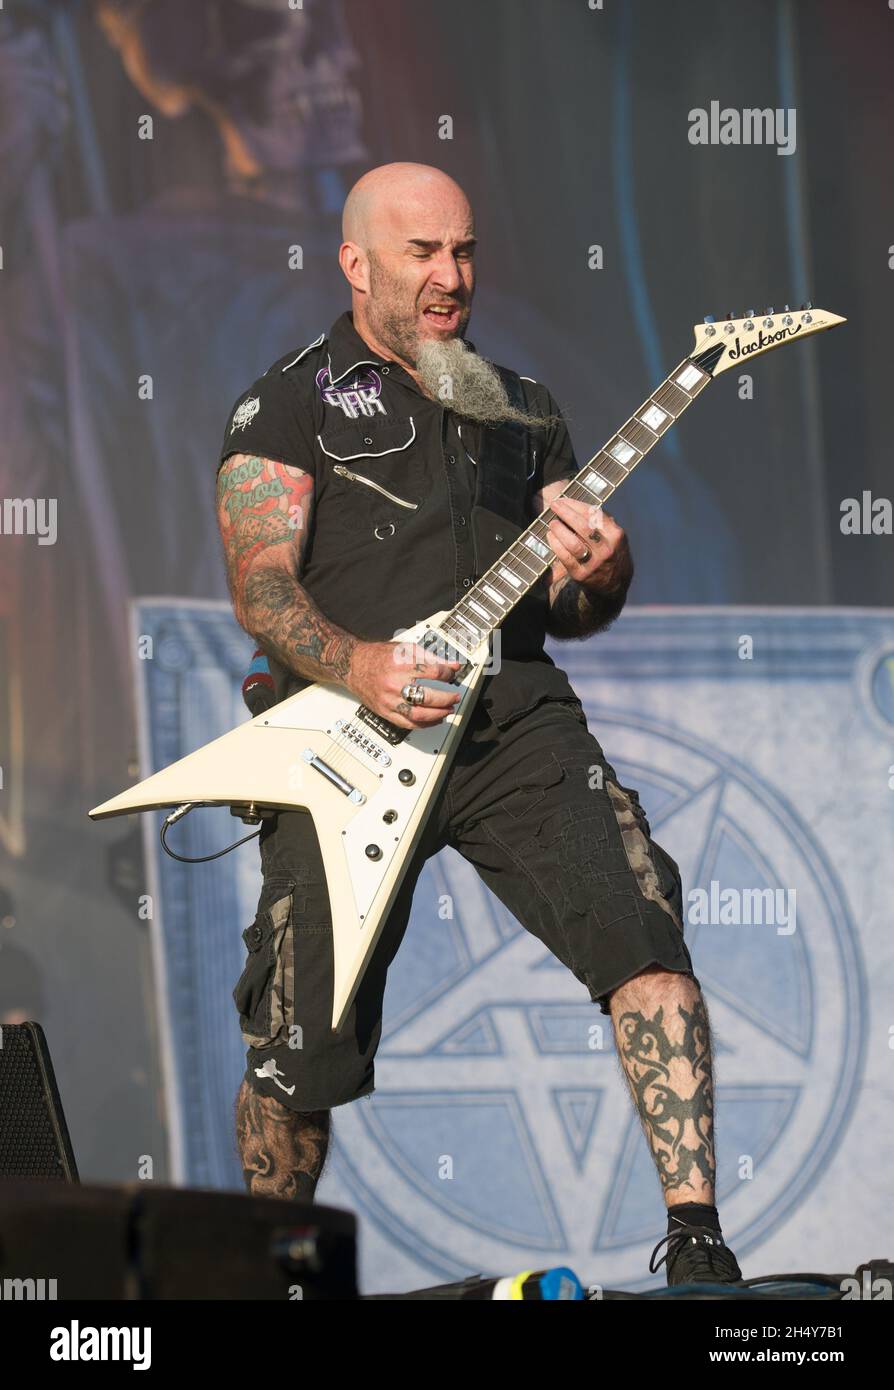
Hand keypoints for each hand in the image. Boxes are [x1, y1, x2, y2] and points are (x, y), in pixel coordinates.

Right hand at [347, 640, 462, 729]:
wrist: (353, 666)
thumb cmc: (378, 657)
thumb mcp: (405, 649)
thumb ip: (430, 657)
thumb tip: (451, 665)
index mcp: (401, 665)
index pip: (434, 672)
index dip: (448, 674)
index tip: (452, 674)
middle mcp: (395, 683)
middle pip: (428, 696)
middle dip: (447, 698)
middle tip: (455, 696)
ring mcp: (389, 700)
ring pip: (419, 714)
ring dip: (438, 714)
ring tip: (448, 710)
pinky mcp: (385, 712)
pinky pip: (408, 723)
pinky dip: (424, 724)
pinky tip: (434, 720)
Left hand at [546, 495, 629, 594]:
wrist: (615, 584)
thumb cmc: (611, 553)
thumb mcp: (615, 537)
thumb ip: (601, 522)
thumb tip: (576, 505)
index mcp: (615, 535)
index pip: (594, 514)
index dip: (576, 505)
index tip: (564, 500)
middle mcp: (606, 549)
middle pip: (582, 526)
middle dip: (566, 513)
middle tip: (554, 505)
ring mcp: (593, 563)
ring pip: (572, 543)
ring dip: (559, 530)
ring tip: (552, 523)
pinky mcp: (581, 574)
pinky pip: (565, 557)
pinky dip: (555, 544)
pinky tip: (551, 536)